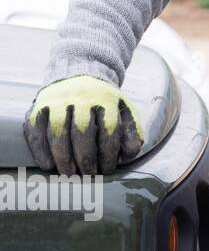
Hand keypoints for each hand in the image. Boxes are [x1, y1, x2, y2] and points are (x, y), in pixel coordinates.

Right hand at [24, 74, 145, 174]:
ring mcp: (58, 100)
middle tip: (88, 174)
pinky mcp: (39, 105)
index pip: (109, 128)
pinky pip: (36, 129)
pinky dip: (40, 149)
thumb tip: (129, 154)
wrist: (79, 75)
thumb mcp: (123, 110)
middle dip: (86, 158)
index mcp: (106, 99)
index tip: (107, 169)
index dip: (108, 153)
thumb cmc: (104, 103)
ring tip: (69, 174)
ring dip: (63, 157)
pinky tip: (47, 165)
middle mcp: (82, 97)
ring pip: (58, 131)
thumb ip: (131, 131)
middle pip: (82, 131)